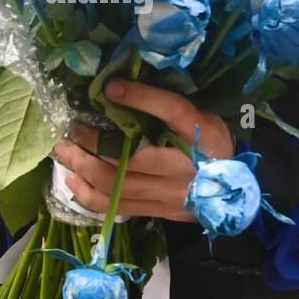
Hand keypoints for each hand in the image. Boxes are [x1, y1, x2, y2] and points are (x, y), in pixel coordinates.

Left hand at [52, 79, 235, 221]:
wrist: (234, 189)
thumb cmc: (210, 142)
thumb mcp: (199, 116)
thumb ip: (166, 106)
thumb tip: (118, 86)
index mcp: (201, 134)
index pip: (172, 110)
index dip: (142, 98)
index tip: (109, 87)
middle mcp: (185, 168)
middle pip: (132, 158)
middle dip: (92, 143)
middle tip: (69, 129)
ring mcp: (170, 195)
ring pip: (118, 185)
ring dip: (83, 167)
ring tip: (63, 152)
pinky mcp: (159, 212)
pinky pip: (118, 207)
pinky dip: (89, 194)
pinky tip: (72, 180)